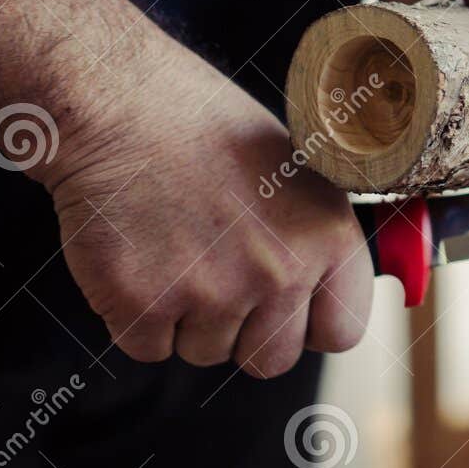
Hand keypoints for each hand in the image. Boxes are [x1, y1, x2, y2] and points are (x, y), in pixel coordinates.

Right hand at [39, 36, 372, 376]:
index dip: (312, 325)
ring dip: (189, 317)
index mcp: (329, 236)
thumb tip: (331, 298)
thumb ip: (317, 243)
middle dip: (245, 332)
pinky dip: (138, 316)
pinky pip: (148, 348)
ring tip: (179, 246)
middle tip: (220, 274)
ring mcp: (212, 293)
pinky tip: (142, 257)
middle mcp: (280, 272)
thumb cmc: (211, 133)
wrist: (124, 107)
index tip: (291, 308)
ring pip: (206, 353)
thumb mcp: (298, 175)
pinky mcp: (144, 305)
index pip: (344, 331)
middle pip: (271, 360)